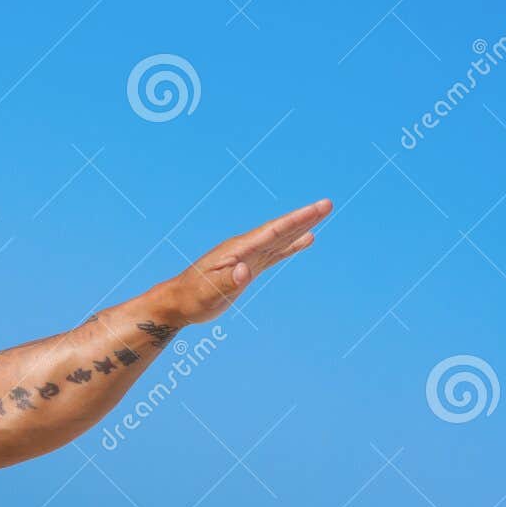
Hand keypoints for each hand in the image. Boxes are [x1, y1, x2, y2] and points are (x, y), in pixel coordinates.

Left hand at [160, 198, 332, 324]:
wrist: (178, 302)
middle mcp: (244, 248)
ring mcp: (246, 256)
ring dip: (300, 228)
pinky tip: (306, 240)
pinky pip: (274, 253)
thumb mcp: (209, 292)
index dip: (296, 220)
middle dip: (303, 218)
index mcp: (237, 249)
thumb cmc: (192, 297)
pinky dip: (291, 246)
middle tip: (327, 204)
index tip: (317, 209)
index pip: (272, 232)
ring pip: (279, 239)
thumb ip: (228, 281)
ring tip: (321, 216)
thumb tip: (245, 270)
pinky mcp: (247, 266)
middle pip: (279, 230)